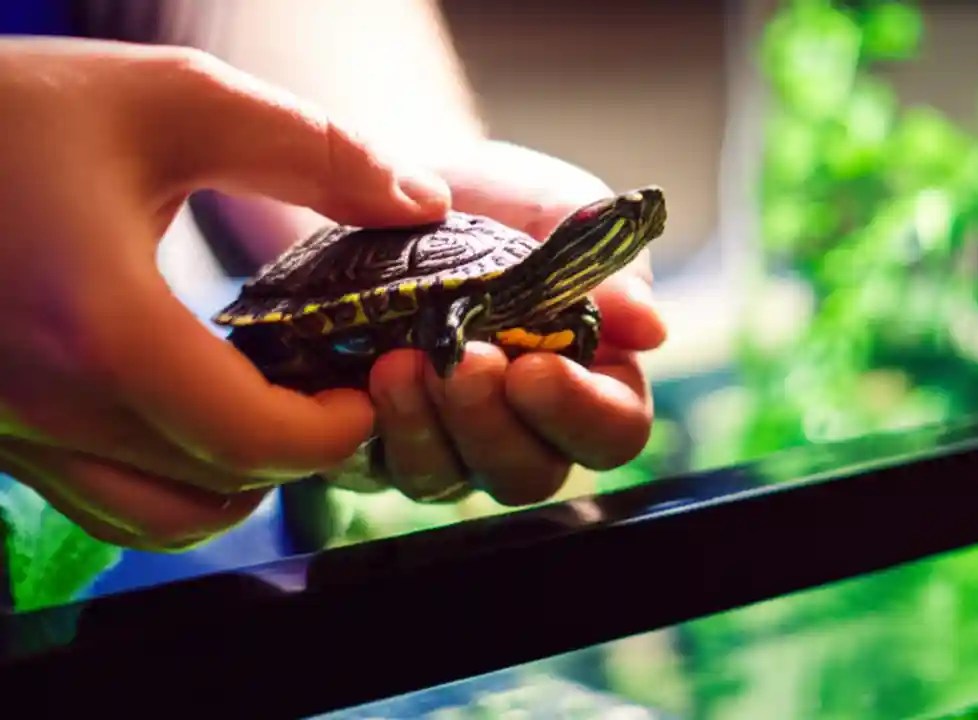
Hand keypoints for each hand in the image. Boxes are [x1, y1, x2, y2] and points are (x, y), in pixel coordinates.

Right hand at [0, 38, 451, 550]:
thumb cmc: (0, 109)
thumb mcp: (172, 98)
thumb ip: (315, 152)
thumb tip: (422, 203)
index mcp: (100, 332)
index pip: (256, 445)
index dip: (337, 429)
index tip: (367, 382)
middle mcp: (46, 408)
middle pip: (220, 493)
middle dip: (300, 451)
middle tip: (334, 386)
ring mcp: (10, 432)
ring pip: (159, 519)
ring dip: (237, 479)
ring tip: (271, 401)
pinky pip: (100, 498)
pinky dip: (170, 477)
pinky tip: (191, 405)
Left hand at [356, 141, 666, 504]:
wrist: (399, 190)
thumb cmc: (498, 204)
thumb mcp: (558, 211)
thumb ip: (608, 266)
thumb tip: (648, 329)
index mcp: (591, 382)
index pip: (612, 432)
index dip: (581, 414)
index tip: (537, 367)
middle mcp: (523, 429)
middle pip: (528, 474)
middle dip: (492, 423)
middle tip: (467, 360)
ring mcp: (449, 443)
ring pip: (448, 479)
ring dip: (426, 426)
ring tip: (401, 361)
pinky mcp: (377, 442)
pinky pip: (377, 465)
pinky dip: (372, 424)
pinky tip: (364, 377)